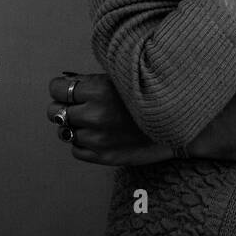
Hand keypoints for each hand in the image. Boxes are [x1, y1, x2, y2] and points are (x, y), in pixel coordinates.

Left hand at [47, 72, 173, 166]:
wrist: (180, 123)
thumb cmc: (152, 95)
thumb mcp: (123, 78)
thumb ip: (94, 81)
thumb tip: (67, 82)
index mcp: (99, 90)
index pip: (57, 89)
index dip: (62, 87)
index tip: (70, 88)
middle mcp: (95, 115)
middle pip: (55, 112)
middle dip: (64, 106)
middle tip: (78, 105)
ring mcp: (98, 139)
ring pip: (64, 132)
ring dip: (75, 126)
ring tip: (92, 121)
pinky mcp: (104, 157)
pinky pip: (76, 150)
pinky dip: (83, 142)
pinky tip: (98, 135)